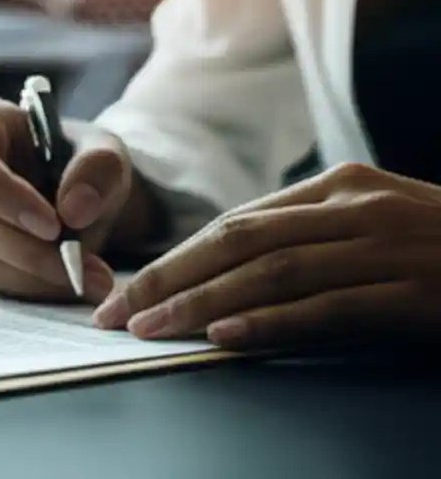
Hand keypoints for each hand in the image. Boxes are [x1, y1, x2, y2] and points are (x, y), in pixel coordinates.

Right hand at [0, 96, 143, 302]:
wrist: (77, 191)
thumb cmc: (80, 157)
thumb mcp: (104, 149)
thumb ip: (97, 169)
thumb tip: (75, 210)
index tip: (52, 224)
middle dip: (28, 248)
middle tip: (82, 264)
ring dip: (36, 274)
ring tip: (92, 278)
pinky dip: (34, 286)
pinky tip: (72, 282)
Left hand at [94, 163, 440, 349]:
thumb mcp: (376, 231)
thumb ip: (309, 239)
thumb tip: (223, 272)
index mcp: (341, 188)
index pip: (236, 224)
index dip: (173, 258)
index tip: (125, 289)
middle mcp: (358, 209)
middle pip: (238, 242)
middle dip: (167, 278)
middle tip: (114, 312)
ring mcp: (389, 249)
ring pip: (271, 273)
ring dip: (200, 302)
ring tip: (150, 328)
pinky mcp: (417, 295)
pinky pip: (328, 308)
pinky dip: (270, 322)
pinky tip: (224, 337)